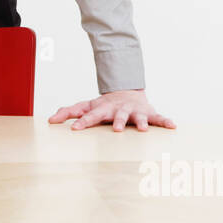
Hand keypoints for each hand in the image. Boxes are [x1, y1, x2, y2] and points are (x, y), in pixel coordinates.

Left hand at [48, 89, 175, 131]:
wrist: (127, 92)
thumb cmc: (104, 104)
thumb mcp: (86, 106)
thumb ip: (68, 112)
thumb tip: (49, 120)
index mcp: (104, 109)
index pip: (92, 116)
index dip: (83, 122)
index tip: (74, 129)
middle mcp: (120, 110)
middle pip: (118, 116)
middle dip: (118, 122)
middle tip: (117, 130)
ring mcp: (135, 112)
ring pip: (139, 117)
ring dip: (141, 122)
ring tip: (143, 130)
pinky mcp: (148, 114)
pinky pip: (159, 118)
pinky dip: (166, 121)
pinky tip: (173, 126)